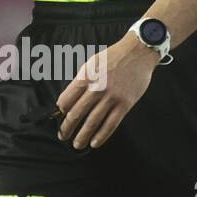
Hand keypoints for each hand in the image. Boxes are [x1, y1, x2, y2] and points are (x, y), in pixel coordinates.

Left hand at [56, 35, 158, 149]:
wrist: (138, 52)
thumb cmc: (113, 57)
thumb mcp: (92, 62)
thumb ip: (81, 80)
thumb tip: (70, 99)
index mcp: (86, 76)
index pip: (67, 99)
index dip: (60, 111)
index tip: (58, 118)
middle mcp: (97, 88)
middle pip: (77, 113)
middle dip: (67, 127)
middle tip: (63, 136)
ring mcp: (112, 97)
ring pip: (93, 122)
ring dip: (83, 136)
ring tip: (77, 145)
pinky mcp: (125, 104)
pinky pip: (111, 124)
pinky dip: (101, 136)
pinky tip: (94, 143)